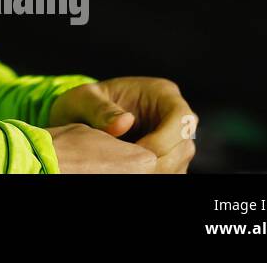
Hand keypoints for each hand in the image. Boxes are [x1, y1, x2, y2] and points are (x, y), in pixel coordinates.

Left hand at [49, 77, 196, 171]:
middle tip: (132, 166)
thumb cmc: (84, 102)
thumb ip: (101, 110)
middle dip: (162, 158)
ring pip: (181, 161)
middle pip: (185, 143)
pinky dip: (154, 174)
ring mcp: (173, 136)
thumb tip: (125, 122)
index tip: (139, 150)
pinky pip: (171, 170)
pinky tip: (130, 171)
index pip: (181, 117)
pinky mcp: (167, 154)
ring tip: (128, 168)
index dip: (165, 138)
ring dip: (159, 169)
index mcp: (161, 92)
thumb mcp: (85, 99)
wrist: (81, 114)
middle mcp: (173, 114)